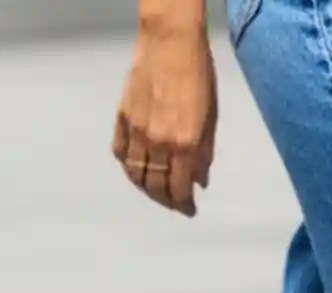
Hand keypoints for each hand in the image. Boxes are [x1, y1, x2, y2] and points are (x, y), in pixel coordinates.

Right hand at [112, 29, 217, 216]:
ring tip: (156, 192)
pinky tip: (137, 169)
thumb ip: (205, 152)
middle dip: (166, 201)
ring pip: (135, 173)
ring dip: (146, 188)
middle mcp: (158, 142)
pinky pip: (120, 152)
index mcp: (184, 144)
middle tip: (174, 205)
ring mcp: (136, 131)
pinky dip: (128, 166)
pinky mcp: (122, 118)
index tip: (189, 210)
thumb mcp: (211, 117)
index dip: (184, 205)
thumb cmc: (198, 75)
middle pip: (155, 186)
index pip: (180, 188)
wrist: (170, 43)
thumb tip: (200, 181)